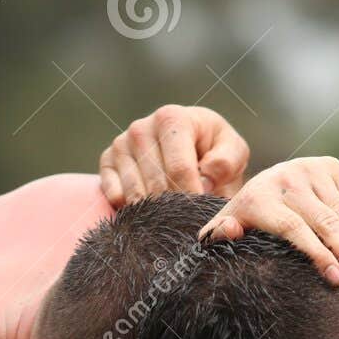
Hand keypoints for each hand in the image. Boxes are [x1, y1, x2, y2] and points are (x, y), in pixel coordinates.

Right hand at [100, 104, 249, 205]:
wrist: (192, 146)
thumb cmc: (214, 149)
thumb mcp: (232, 150)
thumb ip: (226, 161)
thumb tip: (204, 178)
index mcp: (171, 118)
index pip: (178, 169)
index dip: (192, 197)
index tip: (201, 214)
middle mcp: (141, 127)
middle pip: (156, 184)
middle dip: (175, 208)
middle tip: (189, 220)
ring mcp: (120, 144)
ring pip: (134, 194)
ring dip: (155, 212)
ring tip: (172, 216)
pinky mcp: (106, 161)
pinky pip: (114, 196)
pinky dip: (131, 210)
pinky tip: (150, 210)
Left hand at [198, 156, 338, 295]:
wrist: (262, 183)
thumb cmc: (246, 223)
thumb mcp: (227, 229)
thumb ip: (219, 235)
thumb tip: (230, 230)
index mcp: (258, 197)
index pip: (293, 228)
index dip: (317, 254)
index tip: (336, 280)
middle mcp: (286, 178)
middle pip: (327, 223)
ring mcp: (310, 170)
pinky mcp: (331, 167)